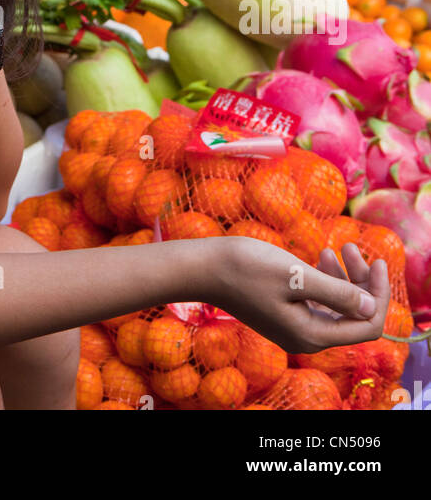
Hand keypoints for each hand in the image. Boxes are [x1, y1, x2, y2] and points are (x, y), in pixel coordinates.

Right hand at [210, 237, 389, 354]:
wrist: (204, 267)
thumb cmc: (247, 268)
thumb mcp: (297, 276)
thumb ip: (337, 293)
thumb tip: (372, 308)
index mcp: (312, 334)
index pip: (367, 326)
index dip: (379, 295)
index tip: (378, 261)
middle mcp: (306, 337)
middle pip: (354, 317)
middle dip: (362, 283)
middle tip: (350, 247)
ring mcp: (294, 326)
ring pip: (337, 307)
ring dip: (345, 279)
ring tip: (338, 248)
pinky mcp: (284, 313)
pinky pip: (319, 302)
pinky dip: (326, 281)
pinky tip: (321, 257)